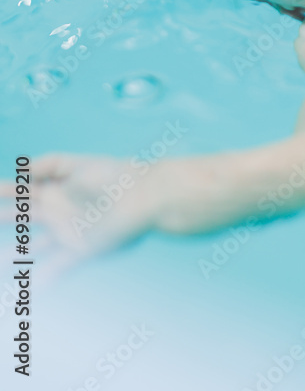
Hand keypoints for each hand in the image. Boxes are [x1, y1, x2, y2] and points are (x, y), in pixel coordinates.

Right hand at [0, 153, 162, 273]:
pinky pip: (56, 267)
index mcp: (56, 191)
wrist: (142, 194)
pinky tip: (30, 288)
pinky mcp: (81, 250)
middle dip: (2, 220)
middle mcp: (57, 213)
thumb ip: (47, 165)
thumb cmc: (113, 174)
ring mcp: (67, 233)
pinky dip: (43, 278)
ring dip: (12, 256)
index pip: (21, 194)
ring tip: (0, 263)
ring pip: (32, 248)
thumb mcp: (77, 164)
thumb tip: (18, 170)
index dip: (4, 194)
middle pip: (21, 221)